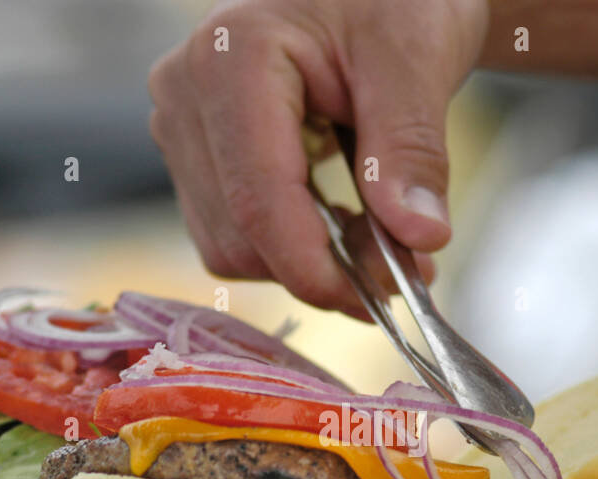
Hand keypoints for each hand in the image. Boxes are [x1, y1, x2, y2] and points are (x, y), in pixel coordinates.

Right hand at [148, 0, 490, 313]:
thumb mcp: (416, 58)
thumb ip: (411, 150)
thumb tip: (417, 239)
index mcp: (231, 59)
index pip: (258, 200)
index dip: (317, 268)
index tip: (385, 300)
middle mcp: (184, 95)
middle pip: (239, 236)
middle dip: (322, 270)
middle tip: (408, 267)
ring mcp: (180, 127)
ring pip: (231, 246)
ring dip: (308, 263)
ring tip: (381, 237)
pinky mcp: (194, 154)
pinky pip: (233, 233)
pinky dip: (293, 248)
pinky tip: (345, 226)